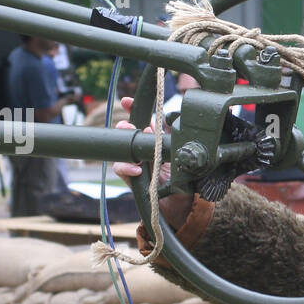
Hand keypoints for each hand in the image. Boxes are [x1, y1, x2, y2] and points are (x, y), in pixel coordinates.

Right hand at [113, 95, 193, 230]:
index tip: (127, 101)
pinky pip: (122, 170)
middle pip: (127, 134)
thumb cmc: (183, 177)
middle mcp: (143, 150)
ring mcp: (135, 163)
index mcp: (155, 140)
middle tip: (128, 126)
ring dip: (124, 146)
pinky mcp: (132, 179)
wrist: (181, 203)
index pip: (143, 121)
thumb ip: (175, 142)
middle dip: (125, 127)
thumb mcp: (181, 155)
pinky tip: (136, 169)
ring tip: (132, 147)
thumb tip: (173, 124)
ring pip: (121, 151)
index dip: (134, 109)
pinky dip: (126, 168)